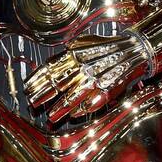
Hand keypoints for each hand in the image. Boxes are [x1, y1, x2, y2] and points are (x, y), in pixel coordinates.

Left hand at [25, 33, 145, 124]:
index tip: (27, 90)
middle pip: (58, 84)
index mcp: (75, 55)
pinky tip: (74, 116)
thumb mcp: (83, 44)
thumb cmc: (106, 48)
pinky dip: (83, 109)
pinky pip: (93, 102)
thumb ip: (66, 54)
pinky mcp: (108, 88)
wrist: (134, 50)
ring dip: (60, 109)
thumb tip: (48, 65)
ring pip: (73, 97)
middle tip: (33, 106)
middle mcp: (82, 67)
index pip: (50, 69)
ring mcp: (95, 78)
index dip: (37, 80)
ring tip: (51, 118)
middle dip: (43, 96)